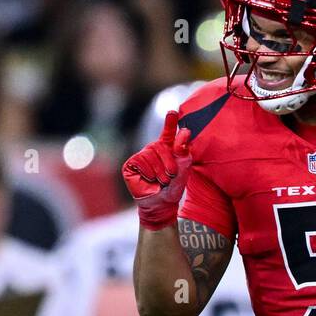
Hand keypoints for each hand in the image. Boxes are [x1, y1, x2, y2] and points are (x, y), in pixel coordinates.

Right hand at [122, 109, 191, 229]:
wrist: (162, 203)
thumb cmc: (173, 186)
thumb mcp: (183, 169)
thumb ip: (183, 151)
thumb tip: (184, 131)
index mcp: (166, 148)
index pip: (168, 132)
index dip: (170, 122)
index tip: (173, 112)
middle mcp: (152, 149)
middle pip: (160, 146)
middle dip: (169, 163)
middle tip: (170, 176)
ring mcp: (140, 156)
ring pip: (150, 155)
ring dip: (159, 171)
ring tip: (161, 181)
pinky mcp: (130, 165)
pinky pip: (141, 162)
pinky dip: (148, 173)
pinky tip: (149, 180)